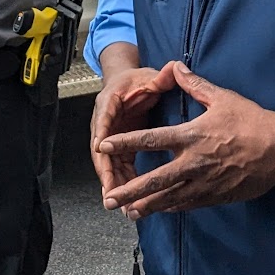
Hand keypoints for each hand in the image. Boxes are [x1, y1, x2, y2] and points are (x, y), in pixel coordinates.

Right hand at [89, 61, 171, 199]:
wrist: (128, 84)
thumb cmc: (137, 80)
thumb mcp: (149, 76)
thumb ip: (161, 76)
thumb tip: (174, 69)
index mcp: (109, 103)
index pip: (103, 120)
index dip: (102, 135)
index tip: (101, 150)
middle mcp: (105, 123)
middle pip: (102, 151)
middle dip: (106, 173)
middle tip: (111, 194)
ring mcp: (110, 137)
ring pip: (109, 164)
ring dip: (114, 185)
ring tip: (120, 206)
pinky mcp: (119, 147)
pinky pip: (120, 167)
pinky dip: (124, 183)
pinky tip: (132, 200)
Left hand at [96, 63, 274, 218]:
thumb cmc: (252, 121)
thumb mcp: (222, 98)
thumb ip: (195, 84)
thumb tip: (176, 66)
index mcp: (191, 136)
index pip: (150, 139)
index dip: (125, 142)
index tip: (104, 145)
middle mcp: (193, 163)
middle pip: (154, 179)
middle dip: (130, 190)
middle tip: (110, 197)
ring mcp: (204, 183)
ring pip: (169, 198)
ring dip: (146, 206)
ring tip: (127, 212)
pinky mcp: (215, 196)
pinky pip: (187, 205)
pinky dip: (170, 208)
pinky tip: (159, 211)